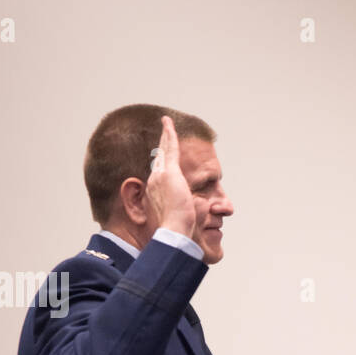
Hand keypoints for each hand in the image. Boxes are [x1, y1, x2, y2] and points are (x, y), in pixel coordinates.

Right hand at [145, 116, 194, 236]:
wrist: (174, 231)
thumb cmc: (177, 229)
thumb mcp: (180, 217)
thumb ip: (186, 210)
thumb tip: (200, 210)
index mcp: (156, 192)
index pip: (159, 172)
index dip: (161, 162)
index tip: (162, 156)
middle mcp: (155, 181)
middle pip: (160, 158)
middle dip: (162, 145)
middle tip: (164, 132)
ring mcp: (161, 175)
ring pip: (164, 150)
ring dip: (165, 136)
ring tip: (166, 124)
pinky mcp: (170, 172)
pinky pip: (169, 148)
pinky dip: (169, 135)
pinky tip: (168, 123)